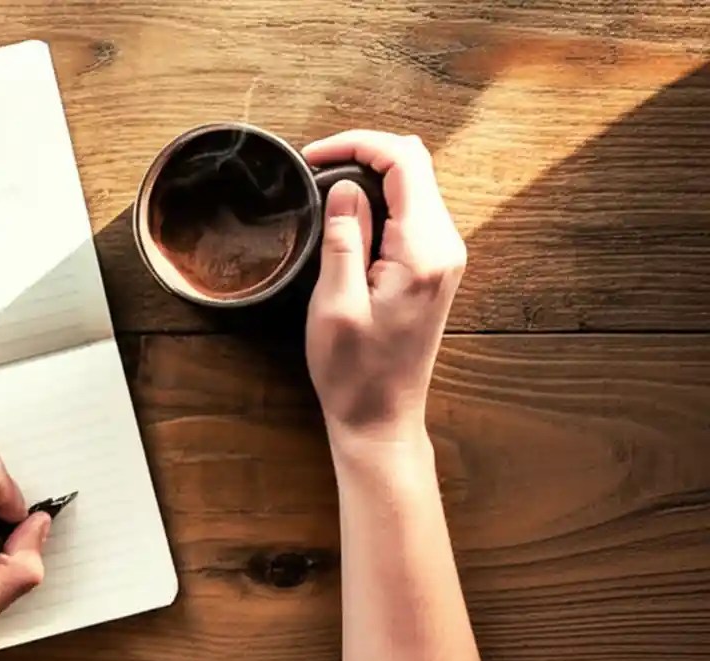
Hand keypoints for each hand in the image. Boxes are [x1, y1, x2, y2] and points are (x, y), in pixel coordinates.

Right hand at [301, 130, 465, 445]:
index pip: (405, 161)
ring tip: (324, 191)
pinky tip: (347, 217)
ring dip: (370, 177)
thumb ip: (343, 238)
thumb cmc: (354, 371)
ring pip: (414, 185)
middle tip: (314, 170)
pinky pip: (411, 213)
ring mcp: (443, 257)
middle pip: (414, 165)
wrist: (381, 418)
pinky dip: (379, 201)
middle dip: (363, 154)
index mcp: (424, 251)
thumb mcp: (335, 303)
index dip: (357, 144)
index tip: (313, 156)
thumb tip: (344, 186)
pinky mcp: (433, 267)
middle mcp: (444, 246)